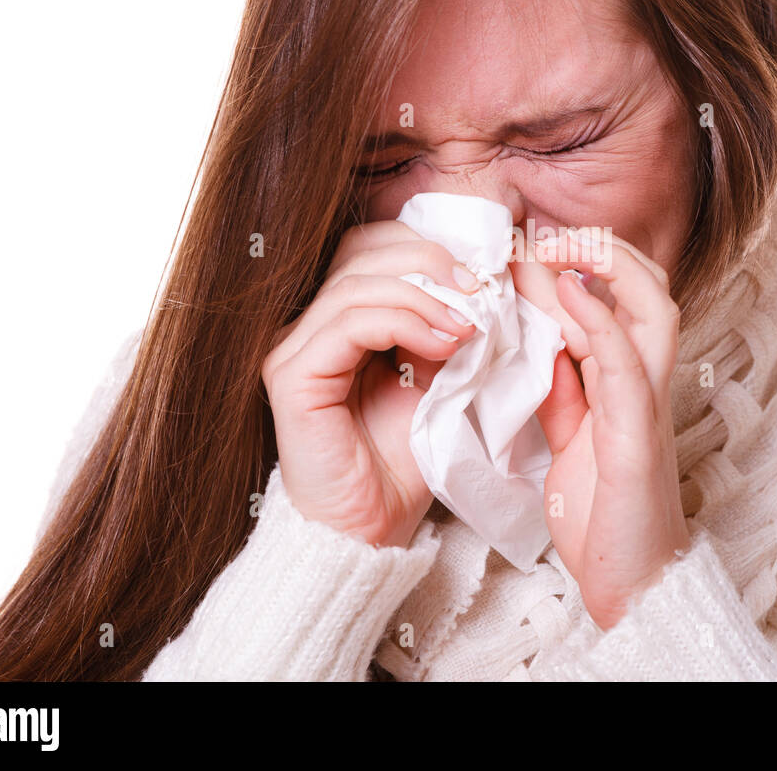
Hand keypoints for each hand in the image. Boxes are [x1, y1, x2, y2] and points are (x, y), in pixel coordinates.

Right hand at [261, 221, 479, 547]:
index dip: (428, 248)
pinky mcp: (291, 375)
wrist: (372, 528)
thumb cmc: (403, 461)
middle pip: (363, 252)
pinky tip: (445, 343)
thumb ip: (448, 329)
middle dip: (431, 260)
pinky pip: (349, 323)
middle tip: (481, 287)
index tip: (484, 273)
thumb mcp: (440, 378)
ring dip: (425, 295)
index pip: (374, 248)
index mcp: (342, 318)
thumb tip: (482, 285)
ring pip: (358, 283)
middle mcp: (310, 325)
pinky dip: (404, 321)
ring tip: (470, 324)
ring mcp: (295, 347)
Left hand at [518, 227, 691, 629]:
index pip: (628, 299)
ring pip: (654, 311)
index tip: (534, 244)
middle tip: (547, 234)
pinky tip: (567, 299)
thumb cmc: (605, 514)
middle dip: (606, 247)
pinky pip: (625, 367)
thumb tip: (538, 342)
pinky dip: (599, 324)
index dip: (590, 261)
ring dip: (608, 268)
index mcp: (631, 382)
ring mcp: (648, 408)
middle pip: (653, 287)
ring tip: (557, 247)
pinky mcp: (637, 441)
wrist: (631, 586)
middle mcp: (648, 385)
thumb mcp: (571, 438)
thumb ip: (561, 390)